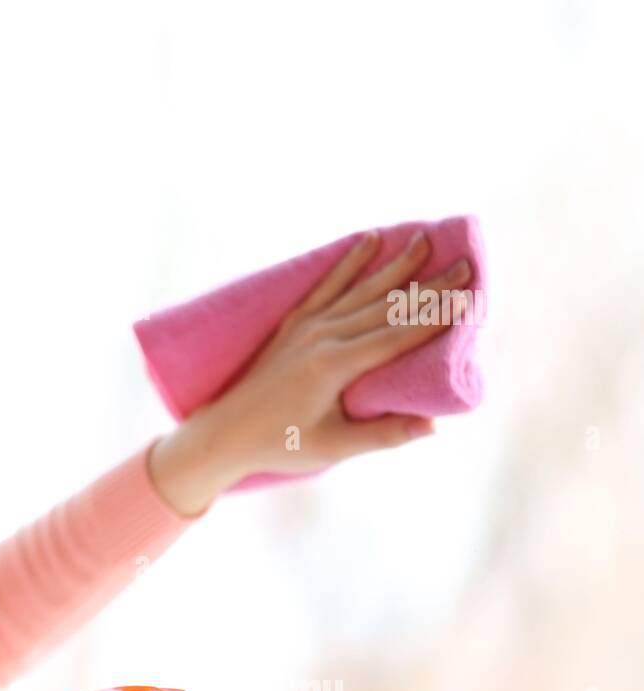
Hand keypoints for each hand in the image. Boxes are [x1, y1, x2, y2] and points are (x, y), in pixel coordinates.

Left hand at [147, 230, 472, 515]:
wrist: (224, 433)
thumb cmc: (280, 445)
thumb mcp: (334, 447)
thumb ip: (384, 435)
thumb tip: (435, 425)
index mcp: (335, 366)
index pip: (397, 335)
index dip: (435, 316)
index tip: (469, 296)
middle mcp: (322, 337)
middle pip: (385, 306)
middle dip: (428, 285)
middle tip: (465, 263)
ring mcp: (306, 327)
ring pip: (359, 289)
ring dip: (395, 265)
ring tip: (425, 240)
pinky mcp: (293, 324)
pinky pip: (327, 286)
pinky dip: (349, 263)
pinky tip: (368, 241)